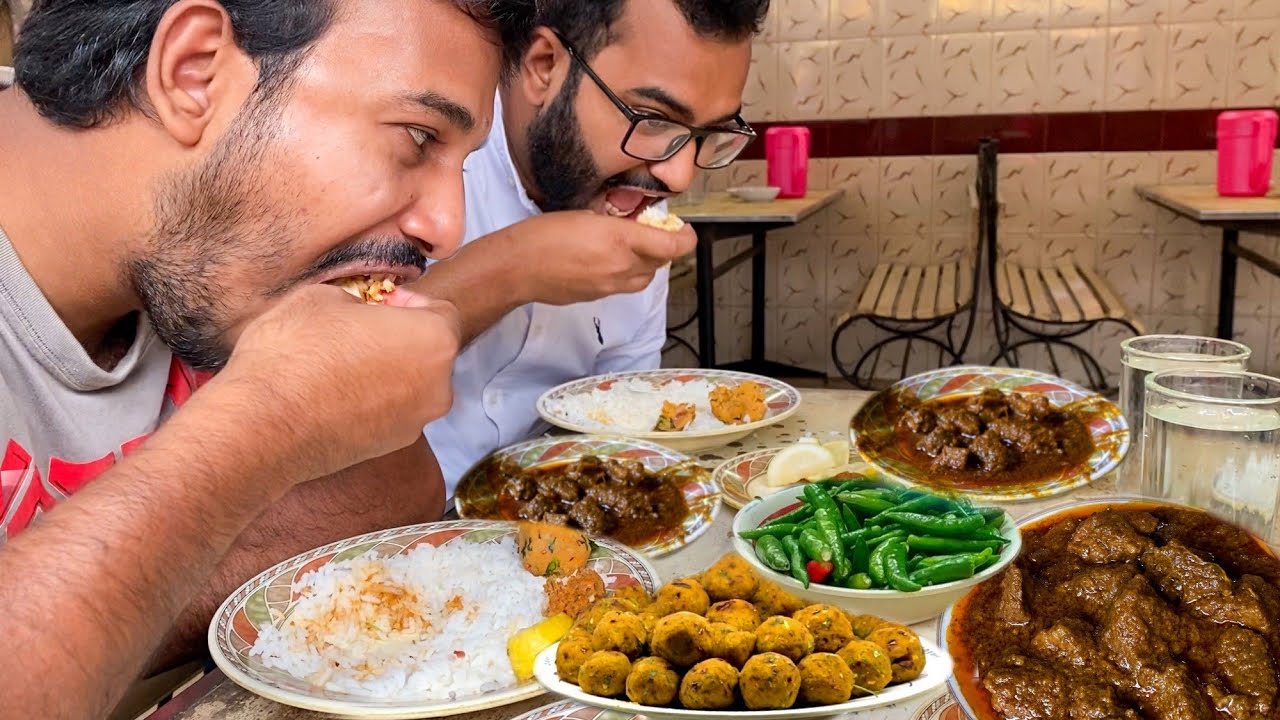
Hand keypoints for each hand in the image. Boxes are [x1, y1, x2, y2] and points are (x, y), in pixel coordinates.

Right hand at [212, 285, 460, 483]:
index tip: (381, 302)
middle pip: (429, 351)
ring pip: (411, 384)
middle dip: (400, 337)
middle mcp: (438, 387)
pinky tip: (334, 392)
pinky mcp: (391, 447)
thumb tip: (360, 311)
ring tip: (340, 362)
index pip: (442, 311)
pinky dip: (373, 400)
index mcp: (435, 341)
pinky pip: (391, 411)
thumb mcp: (325, 297)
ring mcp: (416, 422)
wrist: (261, 426)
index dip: (409, 302)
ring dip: (386, 370)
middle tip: (358, 330)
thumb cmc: (294, 356)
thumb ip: (360, 300)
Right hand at [504, 210, 695, 305]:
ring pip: (645, 278)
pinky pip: (624, 286)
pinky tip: (608, 260)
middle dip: (663, 248)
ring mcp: (611, 286)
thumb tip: (632, 224)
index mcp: (621, 241)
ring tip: (631, 247)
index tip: (683, 230)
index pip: (672, 246)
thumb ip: (616, 222)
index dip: (685, 238)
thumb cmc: (543, 235)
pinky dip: (626, 273)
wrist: (518, 268)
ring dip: (647, 263)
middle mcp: (621, 267)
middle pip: (661, 263)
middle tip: (654, 232)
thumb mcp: (586, 214)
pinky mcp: (599, 297)